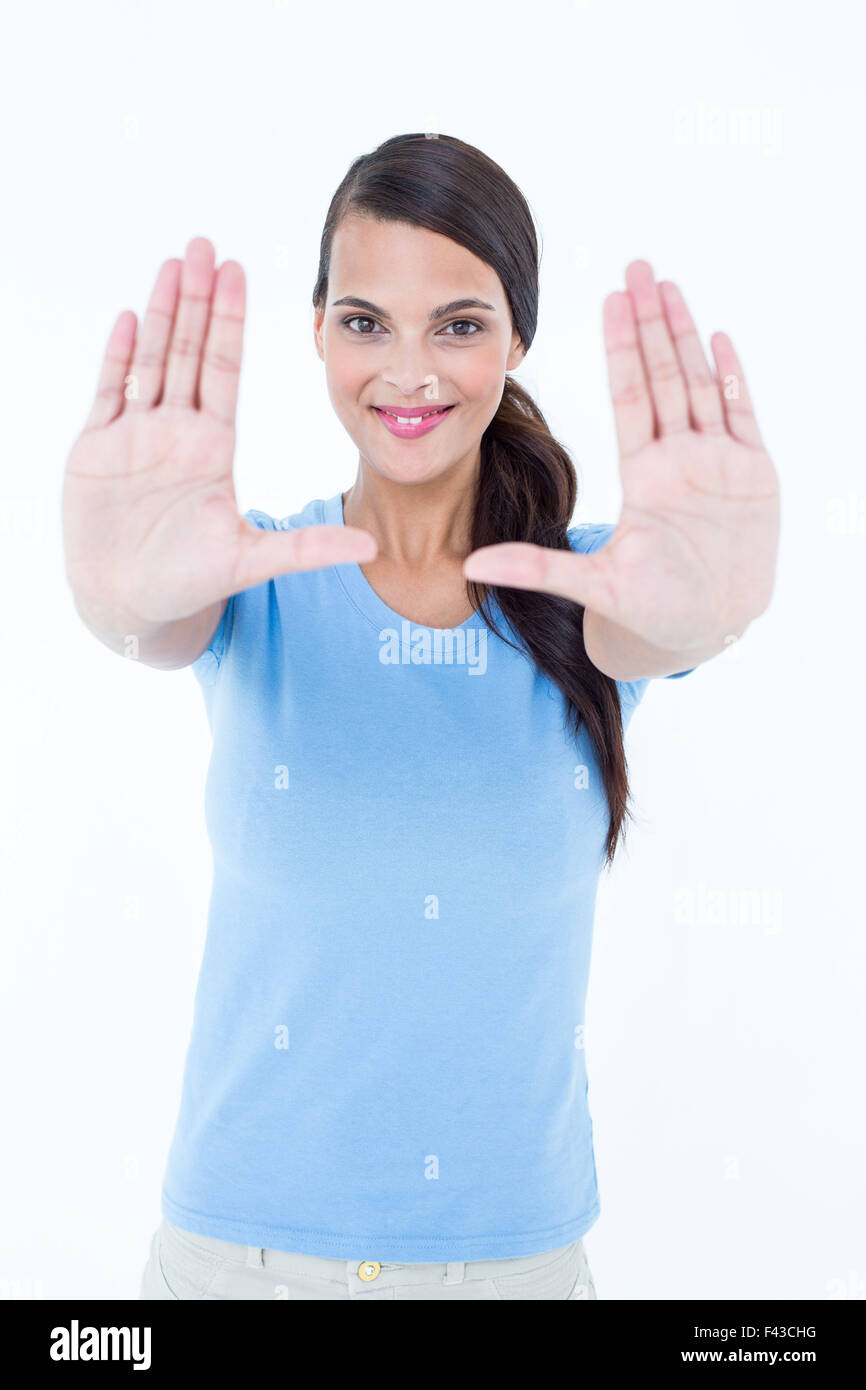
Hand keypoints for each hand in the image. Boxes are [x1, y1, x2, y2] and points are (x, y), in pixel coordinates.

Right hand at [62, 237, 376, 627]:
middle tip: (203, 242)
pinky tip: (127, 316)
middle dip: (194, 297)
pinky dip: (116, 355)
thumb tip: (372, 547)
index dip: (227, 319)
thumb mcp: (253, 560)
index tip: (237, 270)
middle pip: (186, 350)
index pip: (223, 368)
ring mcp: (135, 436)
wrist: (131, 604)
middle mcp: (177, 432)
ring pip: (149, 359)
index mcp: (213, 446)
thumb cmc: (191, 584)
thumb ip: (308, 548)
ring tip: (169, 262)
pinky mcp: (97, 449)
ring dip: (157, 311)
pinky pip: (108, 391)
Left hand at [464, 260, 779, 654]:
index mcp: (642, 474)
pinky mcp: (754, 476)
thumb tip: (467, 568)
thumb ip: (534, 568)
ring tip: (671, 286)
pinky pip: (744, 416)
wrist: (704, 632)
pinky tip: (720, 338)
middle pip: (664, 376)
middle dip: (651, 321)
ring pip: (700, 385)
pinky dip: (734, 379)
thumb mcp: (591, 585)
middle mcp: (677, 458)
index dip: (622, 347)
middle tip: (637, 266)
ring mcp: (717, 464)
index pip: (629, 395)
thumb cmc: (649, 611)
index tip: (609, 300)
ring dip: (687, 336)